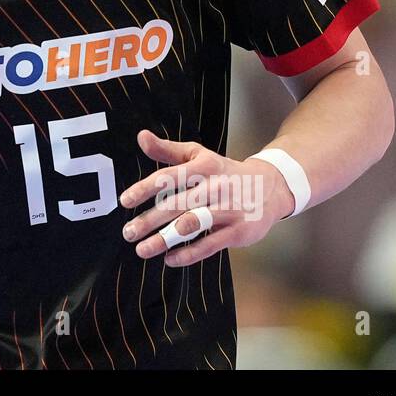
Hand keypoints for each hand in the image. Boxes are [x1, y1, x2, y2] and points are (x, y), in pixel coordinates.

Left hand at [118, 130, 293, 266]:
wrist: (270, 187)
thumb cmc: (223, 172)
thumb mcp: (199, 155)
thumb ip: (168, 150)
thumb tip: (141, 136)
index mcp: (204, 166)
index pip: (170, 176)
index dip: (145, 188)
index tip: (125, 201)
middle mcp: (216, 186)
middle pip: (176, 204)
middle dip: (149, 221)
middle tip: (127, 233)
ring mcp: (229, 209)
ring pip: (191, 225)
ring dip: (163, 239)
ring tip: (142, 249)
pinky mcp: (239, 231)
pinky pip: (210, 245)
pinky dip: (188, 254)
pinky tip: (169, 258)